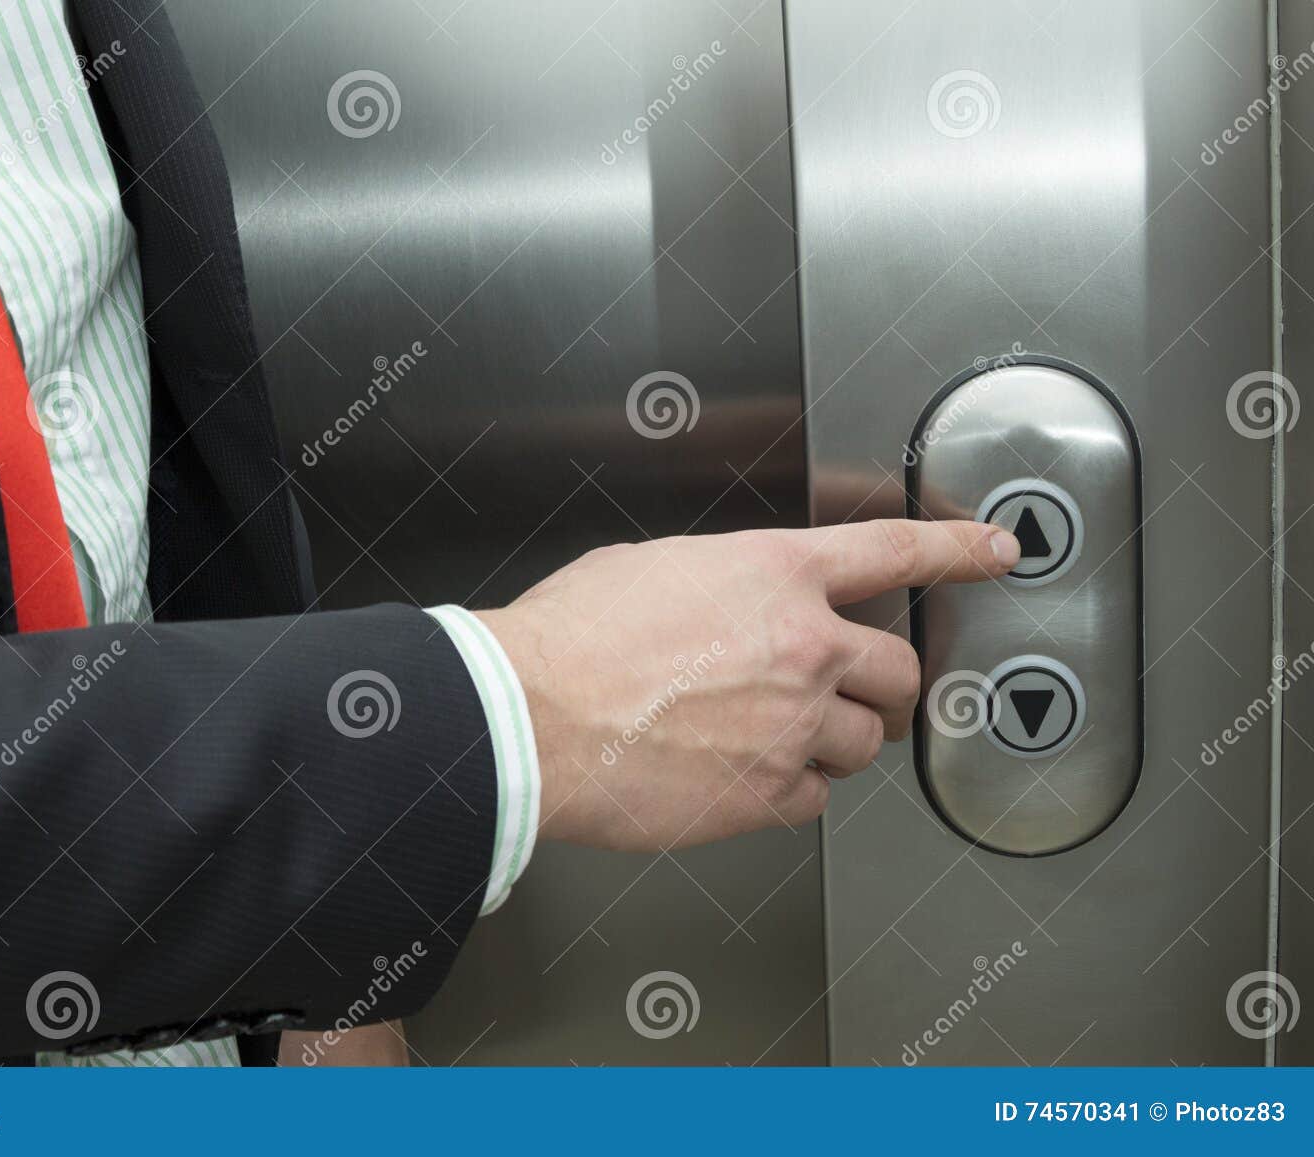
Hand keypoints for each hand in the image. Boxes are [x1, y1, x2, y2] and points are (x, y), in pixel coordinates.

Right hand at [474, 520, 1018, 851]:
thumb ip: (723, 581)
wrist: (534, 718)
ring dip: (839, 738)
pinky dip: (796, 785)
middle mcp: (804, 646)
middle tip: (860, 690)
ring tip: (776, 735)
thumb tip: (733, 601)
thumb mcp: (652, 568)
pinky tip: (745, 773)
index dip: (958, 551)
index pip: (897, 551)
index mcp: (775, 572)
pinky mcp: (770, 795)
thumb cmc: (572, 640)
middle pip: (900, 668)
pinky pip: (819, 795)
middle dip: (885, 682)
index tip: (996, 553)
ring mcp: (795, 726)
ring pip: (868, 741)